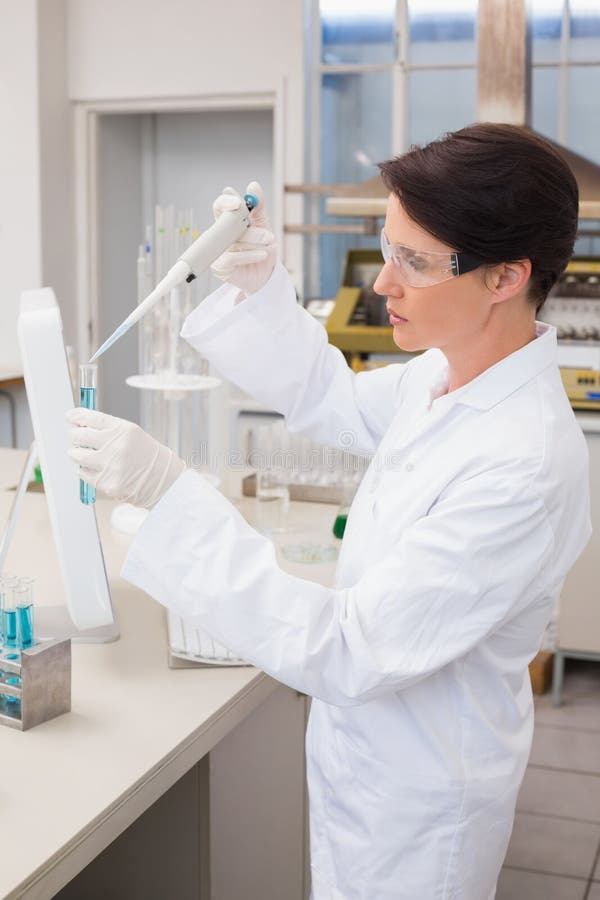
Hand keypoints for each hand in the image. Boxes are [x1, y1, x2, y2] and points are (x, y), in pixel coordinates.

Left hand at [66, 408, 185, 508]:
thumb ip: (107, 428)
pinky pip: (83, 473)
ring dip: (77, 454)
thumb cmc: (147, 456)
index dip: (77, 416)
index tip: (70, 417)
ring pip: (77, 455)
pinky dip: (86, 470)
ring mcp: (111, 466)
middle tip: (78, 438)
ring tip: (86, 454)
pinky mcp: (107, 483)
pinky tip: (97, 469)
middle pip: (79, 436)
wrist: (164, 480)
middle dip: (75, 436)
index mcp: (123, 430)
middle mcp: (116, 446)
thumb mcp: (132, 434)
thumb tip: (80, 424)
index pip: (91, 418)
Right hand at [210, 181, 275, 295]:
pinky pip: (232, 257)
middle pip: (229, 225)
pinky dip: (250, 255)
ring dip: (255, 244)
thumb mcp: (264, 225)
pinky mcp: (219, 266)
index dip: (226, 202)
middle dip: (252, 231)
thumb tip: (253, 185)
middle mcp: (219, 234)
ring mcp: (217, 250)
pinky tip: (262, 255)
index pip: (220, 206)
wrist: (265, 275)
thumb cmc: (262, 248)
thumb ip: (258, 207)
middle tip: (269, 235)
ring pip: (234, 242)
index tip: (238, 203)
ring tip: (270, 247)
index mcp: (228, 221)